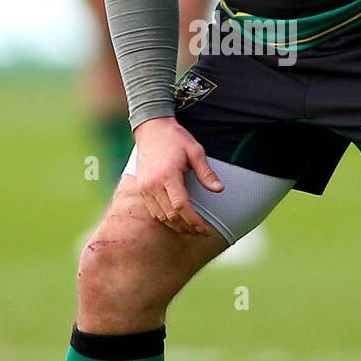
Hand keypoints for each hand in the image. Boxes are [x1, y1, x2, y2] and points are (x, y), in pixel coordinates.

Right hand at [133, 117, 223, 235]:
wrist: (151, 129)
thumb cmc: (175, 138)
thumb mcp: (195, 151)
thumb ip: (206, 172)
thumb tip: (219, 189)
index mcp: (167, 175)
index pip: (181, 206)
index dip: (194, 221)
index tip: (205, 229)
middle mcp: (152, 184)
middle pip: (170, 216)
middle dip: (187, 227)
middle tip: (202, 232)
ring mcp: (144, 188)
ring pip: (160, 217)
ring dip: (177, 226)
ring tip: (192, 229)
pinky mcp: (140, 189)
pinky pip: (152, 211)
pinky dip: (165, 219)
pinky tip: (177, 220)